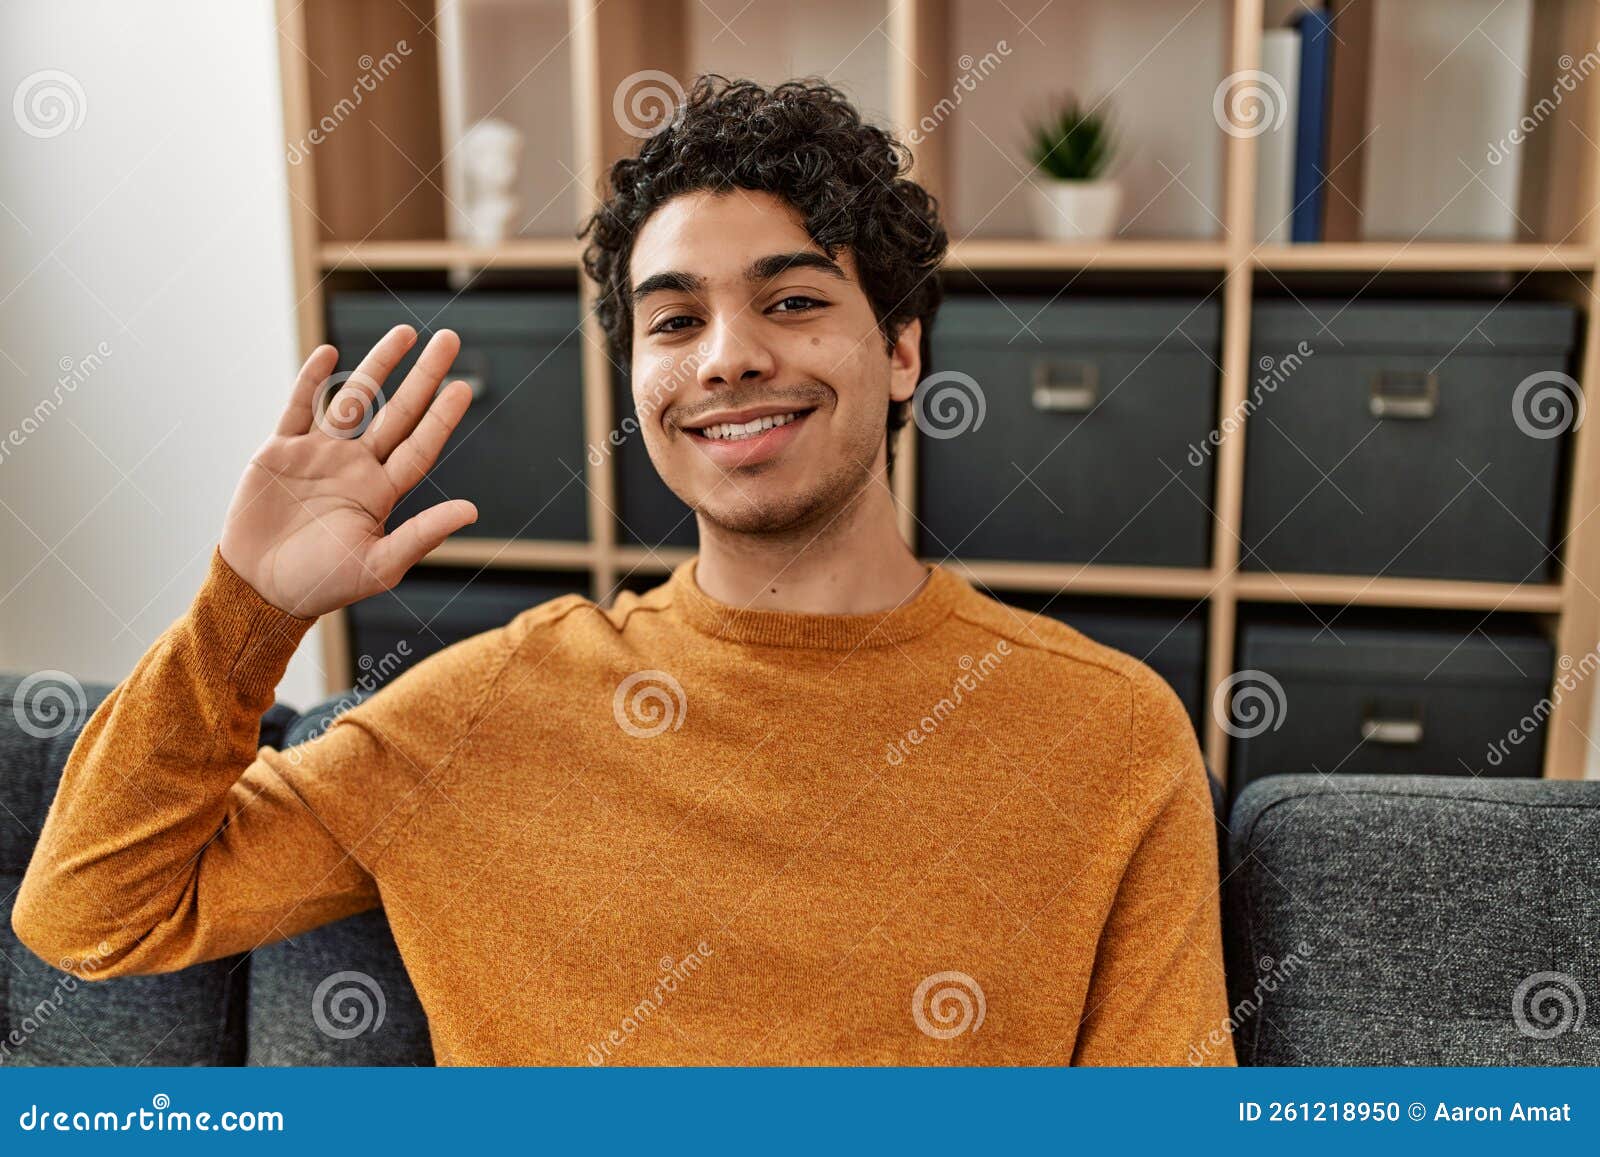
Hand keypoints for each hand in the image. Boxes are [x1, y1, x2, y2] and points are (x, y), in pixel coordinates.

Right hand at [219, 325, 478, 617]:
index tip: (462, 386)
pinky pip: (299, 406)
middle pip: (397, 411)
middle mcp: (355, 466)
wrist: (259, 589)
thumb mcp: (378, 565)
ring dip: (378, 366)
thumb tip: (472, 511)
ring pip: (353, 399)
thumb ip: (422, 535)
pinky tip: (329, 353)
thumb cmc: (321, 585)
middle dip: (422, 376)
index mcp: (381, 492)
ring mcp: (319, 454)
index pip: (419, 445)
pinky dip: (311, 380)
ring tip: (405, 333)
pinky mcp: (279, 451)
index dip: (441, 417)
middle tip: (448, 340)